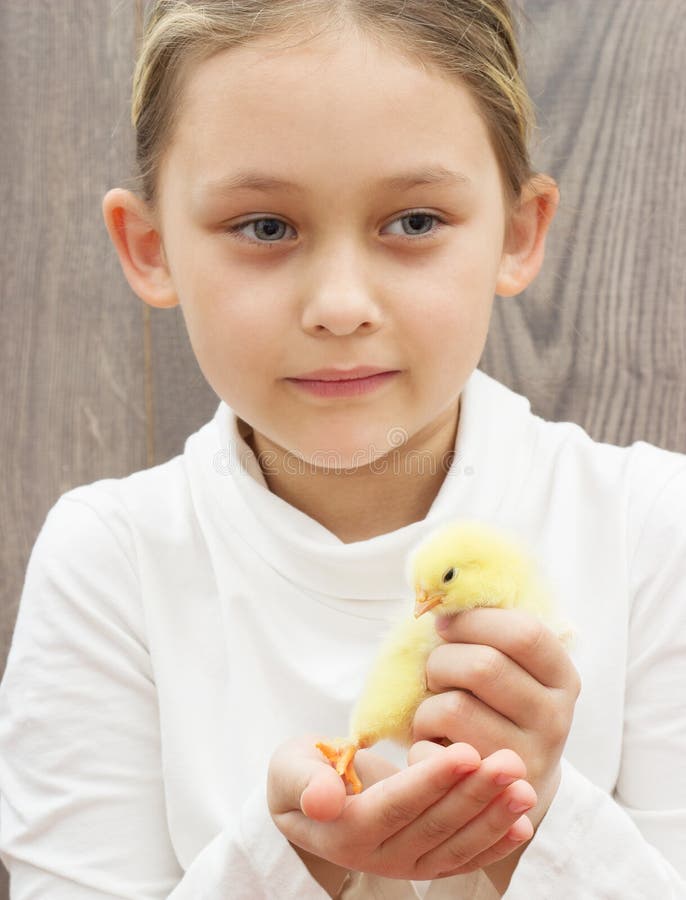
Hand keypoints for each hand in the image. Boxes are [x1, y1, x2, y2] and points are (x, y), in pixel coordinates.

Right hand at [267, 734, 536, 882]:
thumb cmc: (302, 776)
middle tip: (509, 761)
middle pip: (434, 824)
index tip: (465, 752)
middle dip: (475, 793)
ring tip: (524, 784)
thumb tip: (322, 798)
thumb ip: (303, 781)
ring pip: (456, 842)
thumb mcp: (289, 770)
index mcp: (346, 830)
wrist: (313, 803)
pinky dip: (495, 844)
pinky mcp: (425, 862)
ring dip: (493, 816)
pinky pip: (464, 858)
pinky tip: (522, 822)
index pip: (396, 805)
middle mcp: (380, 856)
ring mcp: (406, 864)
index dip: (431, 780)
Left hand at [415, 608, 581, 832]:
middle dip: (442, 659)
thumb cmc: (499, 705)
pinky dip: (420, 740)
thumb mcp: (513, 668)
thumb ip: (491, 633)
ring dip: (427, 701)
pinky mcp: (488, 792)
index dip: (474, 620)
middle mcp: (554, 719)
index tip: (446, 625)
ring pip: (453, 707)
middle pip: (482, 666)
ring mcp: (524, 758)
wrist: (511, 783)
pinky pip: (433, 751)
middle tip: (436, 670)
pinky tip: (433, 739)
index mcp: (562, 678)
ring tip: (435, 707)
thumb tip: (441, 600)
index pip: (524, 633)